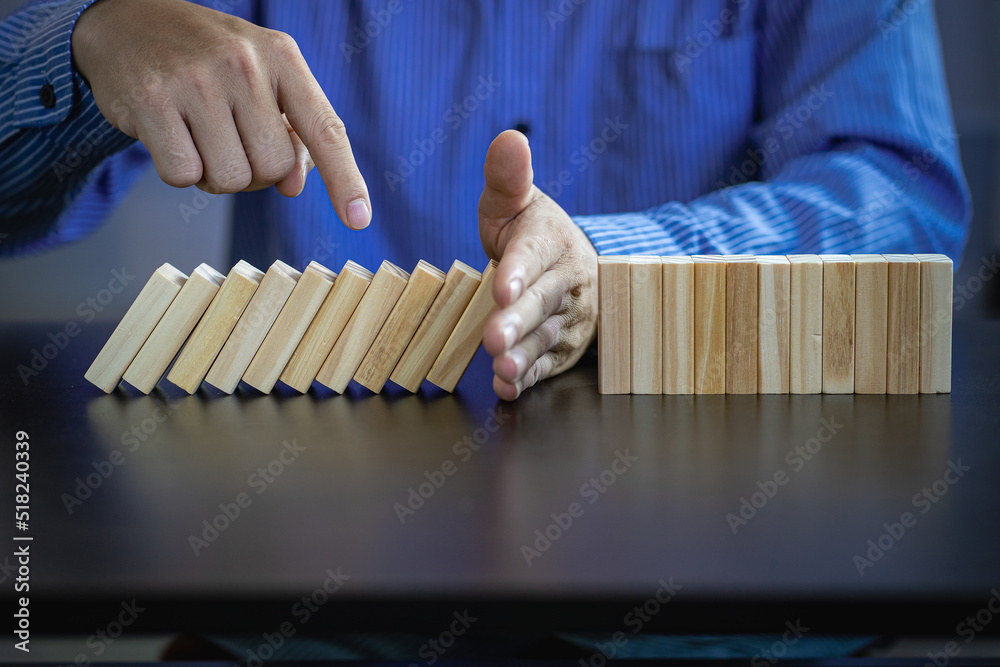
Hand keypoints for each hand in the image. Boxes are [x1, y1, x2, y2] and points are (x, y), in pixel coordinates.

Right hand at [71, 0, 370, 228]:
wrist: (128, 21)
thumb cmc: (208, 60)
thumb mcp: (261, 80)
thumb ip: (290, 132)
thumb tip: (293, 186)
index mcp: (282, 57)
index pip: (325, 129)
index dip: (345, 179)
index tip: (359, 219)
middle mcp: (243, 64)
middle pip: (273, 168)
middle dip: (254, 171)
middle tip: (230, 141)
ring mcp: (196, 80)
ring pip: (230, 180)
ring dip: (215, 175)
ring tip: (198, 135)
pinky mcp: (152, 101)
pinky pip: (183, 176)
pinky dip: (179, 171)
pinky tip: (169, 135)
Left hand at [479, 131, 598, 400]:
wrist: (571, 266)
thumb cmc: (531, 233)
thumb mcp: (517, 202)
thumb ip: (507, 177)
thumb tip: (509, 137)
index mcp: (552, 242)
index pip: (534, 257)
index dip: (518, 273)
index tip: (500, 287)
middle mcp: (568, 282)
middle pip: (542, 303)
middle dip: (518, 322)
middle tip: (494, 338)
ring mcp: (569, 319)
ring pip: (546, 339)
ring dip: (524, 357)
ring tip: (503, 370)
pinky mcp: (564, 350)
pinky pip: (547, 367)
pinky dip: (529, 379)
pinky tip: (508, 388)